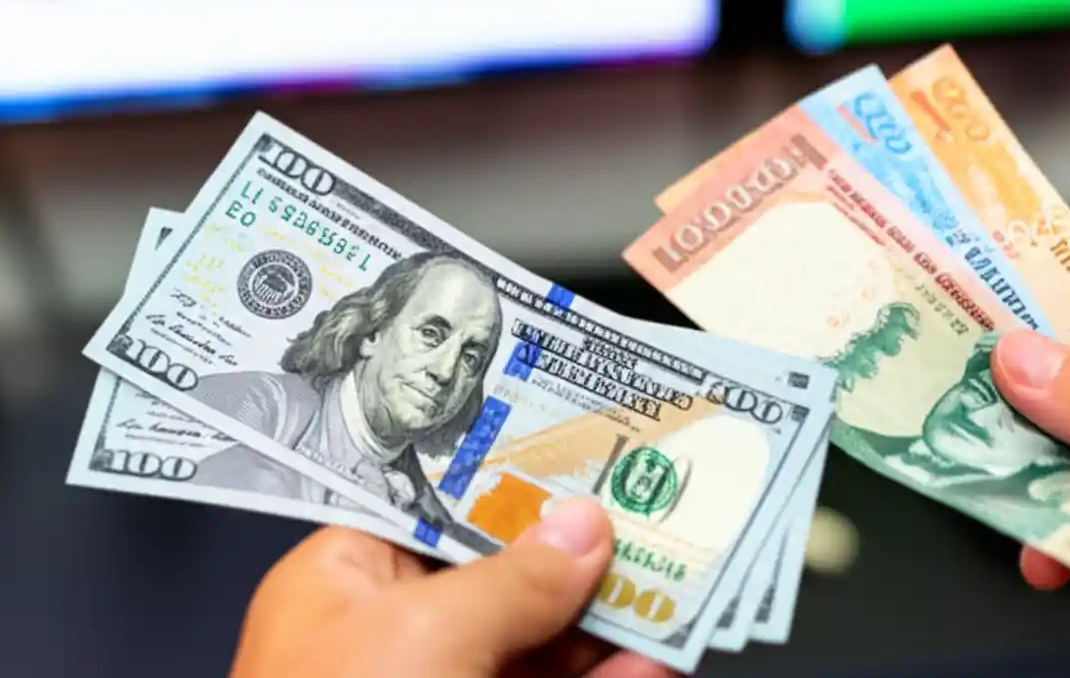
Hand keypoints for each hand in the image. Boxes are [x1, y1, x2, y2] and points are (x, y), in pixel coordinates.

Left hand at [230, 498, 677, 677]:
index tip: (587, 465)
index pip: (435, 511)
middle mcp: (389, 638)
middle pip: (499, 576)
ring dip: (606, 622)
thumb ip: (514, 578)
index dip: (514, 486)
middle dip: (577, 556)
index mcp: (343, 585)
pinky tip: (651, 663)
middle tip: (650, 524)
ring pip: (535, 646)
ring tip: (673, 590)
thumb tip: (582, 527)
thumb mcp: (427, 636)